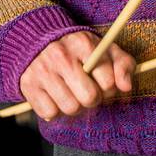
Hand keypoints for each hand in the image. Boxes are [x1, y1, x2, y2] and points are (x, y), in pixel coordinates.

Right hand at [19, 32, 135, 120]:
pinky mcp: (28, 86)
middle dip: (93, 100)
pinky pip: (49, 113)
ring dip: (75, 107)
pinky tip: (56, 97)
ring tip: (72, 94)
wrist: (38, 42)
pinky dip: (55, 111)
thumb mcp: (105, 50)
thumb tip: (126, 88)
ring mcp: (42, 71)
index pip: (108, 82)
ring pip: (70, 109)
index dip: (110, 89)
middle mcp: (61, 56)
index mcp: (83, 44)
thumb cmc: (79, 51)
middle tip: (88, 91)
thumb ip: (123, 65)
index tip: (102, 83)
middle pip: (89, 98)